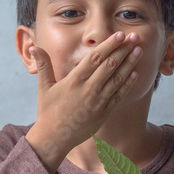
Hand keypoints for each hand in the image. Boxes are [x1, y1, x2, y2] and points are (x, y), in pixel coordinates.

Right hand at [25, 32, 141, 172]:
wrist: (54, 138)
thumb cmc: (48, 112)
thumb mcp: (44, 87)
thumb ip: (43, 66)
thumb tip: (34, 47)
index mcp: (74, 81)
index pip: (95, 58)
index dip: (109, 45)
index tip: (120, 35)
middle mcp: (88, 90)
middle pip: (110, 65)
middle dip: (124, 50)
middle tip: (135, 37)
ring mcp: (98, 102)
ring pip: (117, 79)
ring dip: (130, 64)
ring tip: (139, 50)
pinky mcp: (104, 113)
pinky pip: (118, 96)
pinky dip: (127, 84)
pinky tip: (135, 73)